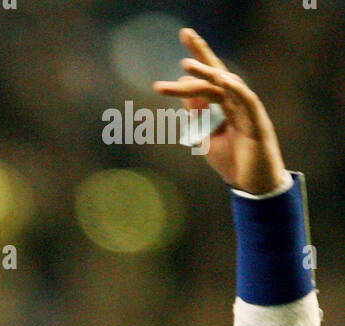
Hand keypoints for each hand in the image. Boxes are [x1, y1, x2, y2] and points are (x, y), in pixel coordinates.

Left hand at [153, 28, 286, 194]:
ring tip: (186, 65)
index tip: (175, 50)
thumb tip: (184, 92)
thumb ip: (196, 115)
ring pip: (227, 84)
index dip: (193, 63)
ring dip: (207, 73)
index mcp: (223, 105)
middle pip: (217, 71)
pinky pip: (246, 100)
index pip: (206, 80)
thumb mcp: (206, 137)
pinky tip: (222, 79)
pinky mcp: (257, 121)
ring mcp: (247, 109)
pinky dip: (235, 88)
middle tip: (184, 33)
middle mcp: (236, 101)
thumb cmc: (232, 162)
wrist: (252, 186)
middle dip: (200, 53)